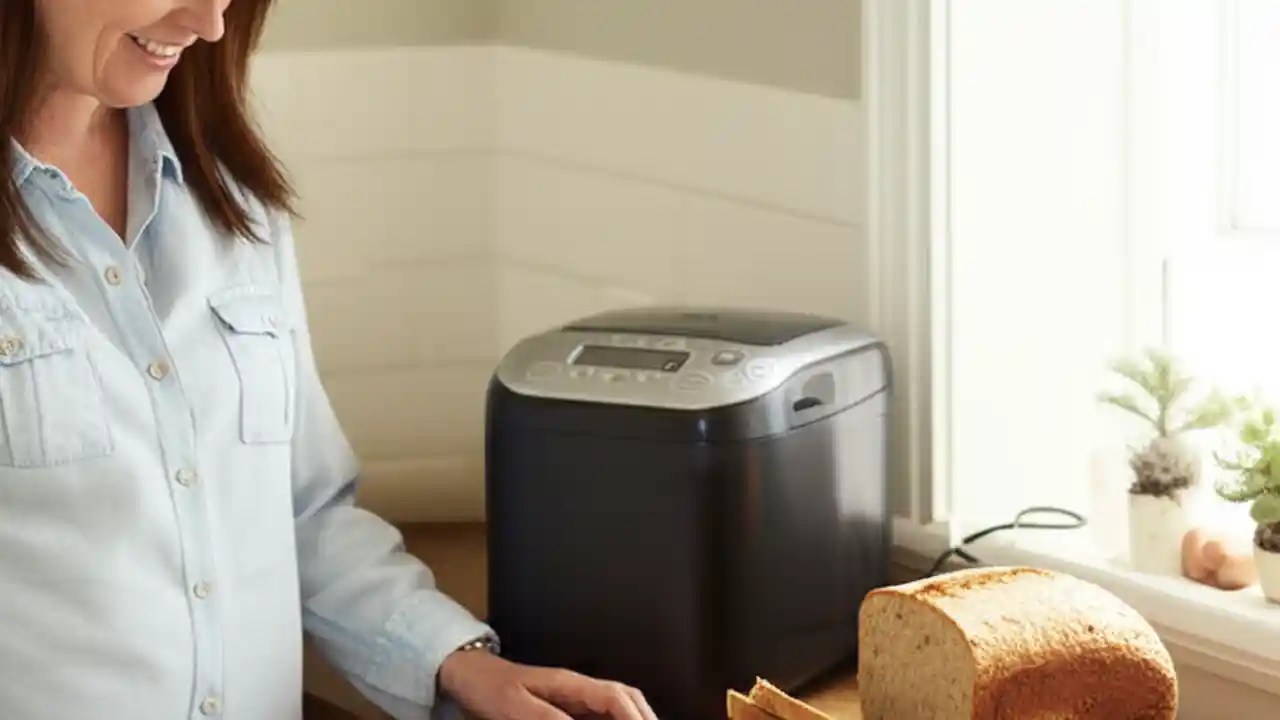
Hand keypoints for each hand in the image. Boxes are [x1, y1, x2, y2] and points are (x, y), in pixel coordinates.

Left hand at [439, 649, 658, 719]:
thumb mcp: (514, 708)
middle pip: (624, 697)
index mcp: (569, 683)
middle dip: (644, 716)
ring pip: (616, 705)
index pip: (615, 696)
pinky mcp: (564, 708)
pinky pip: (599, 714)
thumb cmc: (489, 688)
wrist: (468, 677)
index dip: (634, 716)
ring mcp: (572, 698)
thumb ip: (546, 719)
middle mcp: (577, 689)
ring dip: (633, 718)